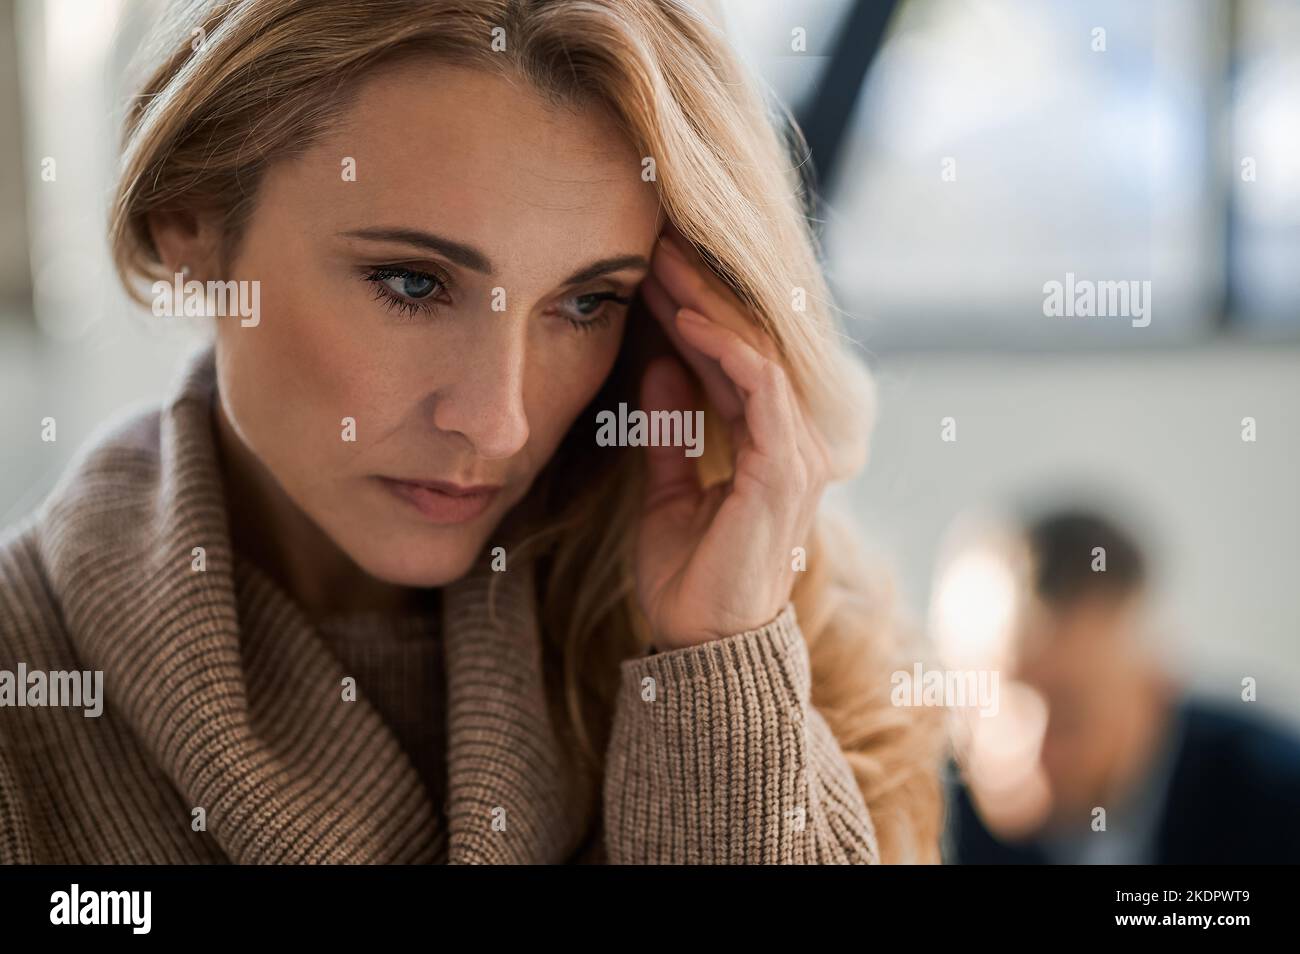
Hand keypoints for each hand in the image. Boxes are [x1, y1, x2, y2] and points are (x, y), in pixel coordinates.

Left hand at [633, 223, 831, 650]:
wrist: (704, 644)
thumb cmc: (689, 576)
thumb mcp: (666, 493)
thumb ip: (669, 435)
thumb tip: (659, 371)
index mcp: (764, 446)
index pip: (730, 360)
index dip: (690, 313)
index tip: (647, 272)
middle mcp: (790, 442)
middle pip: (748, 345)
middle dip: (701, 291)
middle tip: (656, 242)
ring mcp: (795, 454)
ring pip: (758, 355)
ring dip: (711, 306)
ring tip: (666, 263)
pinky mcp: (785, 471)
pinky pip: (763, 392)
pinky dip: (729, 350)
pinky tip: (692, 318)